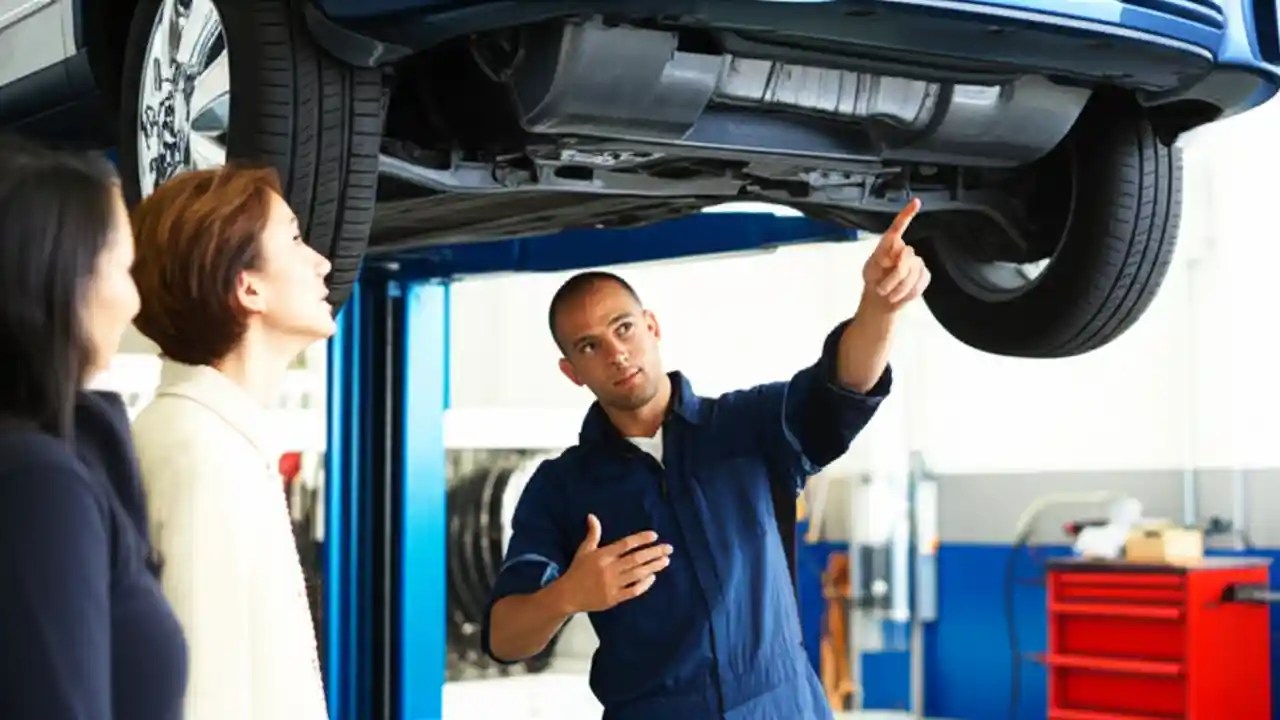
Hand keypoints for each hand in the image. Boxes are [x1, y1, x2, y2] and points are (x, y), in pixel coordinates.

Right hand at [556, 514, 671, 613]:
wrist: (568, 595)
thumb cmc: (578, 570)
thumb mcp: (584, 550)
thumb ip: (593, 534)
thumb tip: (592, 516)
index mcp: (602, 555)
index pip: (625, 544)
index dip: (640, 539)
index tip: (654, 535)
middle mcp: (609, 569)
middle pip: (635, 559)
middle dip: (654, 552)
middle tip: (668, 548)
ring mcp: (612, 584)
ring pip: (637, 574)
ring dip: (653, 567)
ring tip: (665, 561)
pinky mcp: (614, 598)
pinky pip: (633, 590)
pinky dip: (644, 584)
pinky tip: (653, 577)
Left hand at [861, 197, 930, 314]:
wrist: (880, 300)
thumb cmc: (873, 280)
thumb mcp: (871, 269)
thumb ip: (882, 257)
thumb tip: (902, 250)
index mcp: (889, 244)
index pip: (898, 226)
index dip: (907, 214)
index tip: (916, 201)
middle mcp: (904, 250)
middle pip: (906, 257)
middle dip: (894, 276)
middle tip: (881, 289)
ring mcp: (917, 262)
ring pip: (912, 273)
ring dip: (898, 288)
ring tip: (887, 293)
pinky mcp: (924, 274)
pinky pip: (919, 283)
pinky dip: (907, 292)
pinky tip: (899, 295)